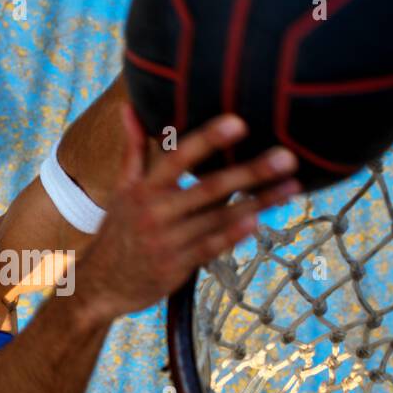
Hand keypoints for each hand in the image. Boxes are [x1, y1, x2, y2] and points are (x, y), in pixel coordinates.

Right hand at [76, 105, 300, 320]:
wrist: (100, 284)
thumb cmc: (118, 230)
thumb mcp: (121, 189)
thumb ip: (133, 149)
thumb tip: (128, 108)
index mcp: (143, 188)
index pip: (178, 157)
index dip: (208, 140)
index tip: (239, 123)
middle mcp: (156, 212)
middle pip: (210, 188)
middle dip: (251, 172)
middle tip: (286, 157)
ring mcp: (169, 241)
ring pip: (220, 218)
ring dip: (259, 202)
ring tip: (291, 186)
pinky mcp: (178, 266)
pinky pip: (212, 247)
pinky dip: (235, 234)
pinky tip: (259, 220)